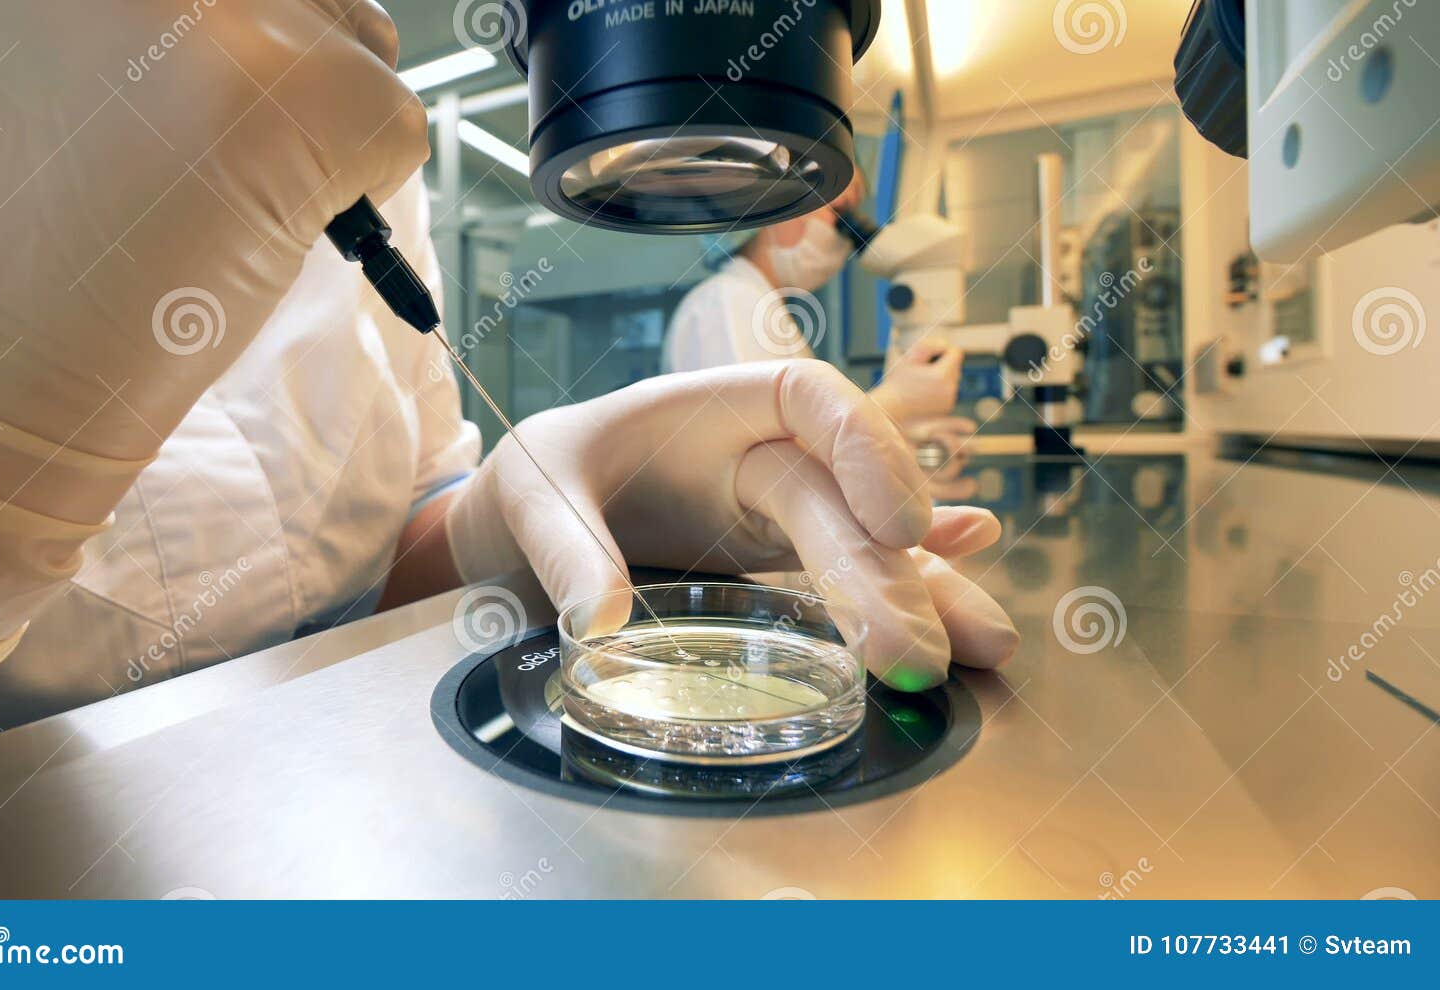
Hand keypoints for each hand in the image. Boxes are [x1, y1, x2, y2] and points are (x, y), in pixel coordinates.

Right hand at [0, 0, 427, 657]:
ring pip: (359, 34)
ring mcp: (216, 14)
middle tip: (215, 164)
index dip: (228, 36)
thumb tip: (218, 22)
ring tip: (218, 201)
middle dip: (291, 66)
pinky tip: (257, 239)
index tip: (195, 99)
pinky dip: (364, 194)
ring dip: (325, 120)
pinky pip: (398, 122)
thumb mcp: (4, 77)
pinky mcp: (291, 99)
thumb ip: (108, 30)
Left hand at [446, 361, 1017, 689]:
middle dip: (888, 571)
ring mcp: (781, 509)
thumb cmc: (542, 478)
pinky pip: (859, 568)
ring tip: (987, 645)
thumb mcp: (533, 500)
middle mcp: (764, 451)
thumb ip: (565, 549)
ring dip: (929, 591)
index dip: (867, 448)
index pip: (813, 399)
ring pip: (871, 541)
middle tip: (915, 654)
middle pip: (847, 497)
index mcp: (715, 405)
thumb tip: (599, 621)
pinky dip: (916, 581)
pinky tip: (971, 594)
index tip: (895, 521)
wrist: (531, 514)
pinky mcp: (784, 560)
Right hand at [873, 337, 964, 423]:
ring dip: (942, 376)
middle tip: (923, 370)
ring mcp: (950, 399)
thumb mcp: (910, 357)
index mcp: (943, 374)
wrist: (893, 406)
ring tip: (922, 381)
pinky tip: (925, 391)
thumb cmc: (899, 380)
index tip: (929, 356)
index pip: (956, 353)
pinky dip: (941, 388)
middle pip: (955, 366)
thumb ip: (930, 345)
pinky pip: (949, 390)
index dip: (943, 351)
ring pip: (953, 378)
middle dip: (943, 364)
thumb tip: (946, 345)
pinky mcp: (948, 406)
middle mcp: (950, 388)